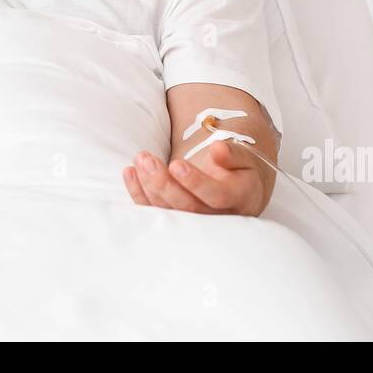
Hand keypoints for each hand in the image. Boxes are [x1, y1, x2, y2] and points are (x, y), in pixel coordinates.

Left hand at [122, 140, 266, 216]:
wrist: (239, 190)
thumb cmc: (240, 170)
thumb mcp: (244, 158)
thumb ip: (233, 153)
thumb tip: (218, 148)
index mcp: (238, 199)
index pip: (216, 196)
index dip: (195, 182)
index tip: (176, 163)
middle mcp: (217, 217)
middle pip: (188, 207)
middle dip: (163, 183)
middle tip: (146, 159)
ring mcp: (195, 223)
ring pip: (170, 211)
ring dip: (149, 186)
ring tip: (139, 159)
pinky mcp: (177, 221)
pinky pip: (156, 211)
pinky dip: (139, 194)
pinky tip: (129, 172)